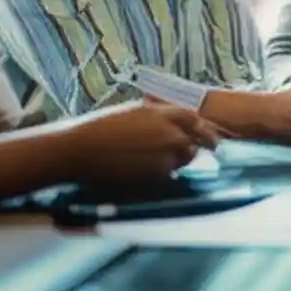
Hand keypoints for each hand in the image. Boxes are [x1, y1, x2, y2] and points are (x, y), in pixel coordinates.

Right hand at [64, 102, 220, 184]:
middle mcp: (170, 135)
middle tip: (179, 154)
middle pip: (192, 145)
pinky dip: (160, 176)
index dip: (205, 130)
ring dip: (174, 163)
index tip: (210, 138)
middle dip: (188, 149)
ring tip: (150, 162)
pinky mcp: (156, 178)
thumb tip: (172, 122)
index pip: (196, 121)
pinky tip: (140, 173)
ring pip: (180, 163)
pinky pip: (166, 177)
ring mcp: (166, 158)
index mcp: (164, 115)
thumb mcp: (133, 113)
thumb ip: (158, 116)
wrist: (80, 152)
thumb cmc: (100, 129)